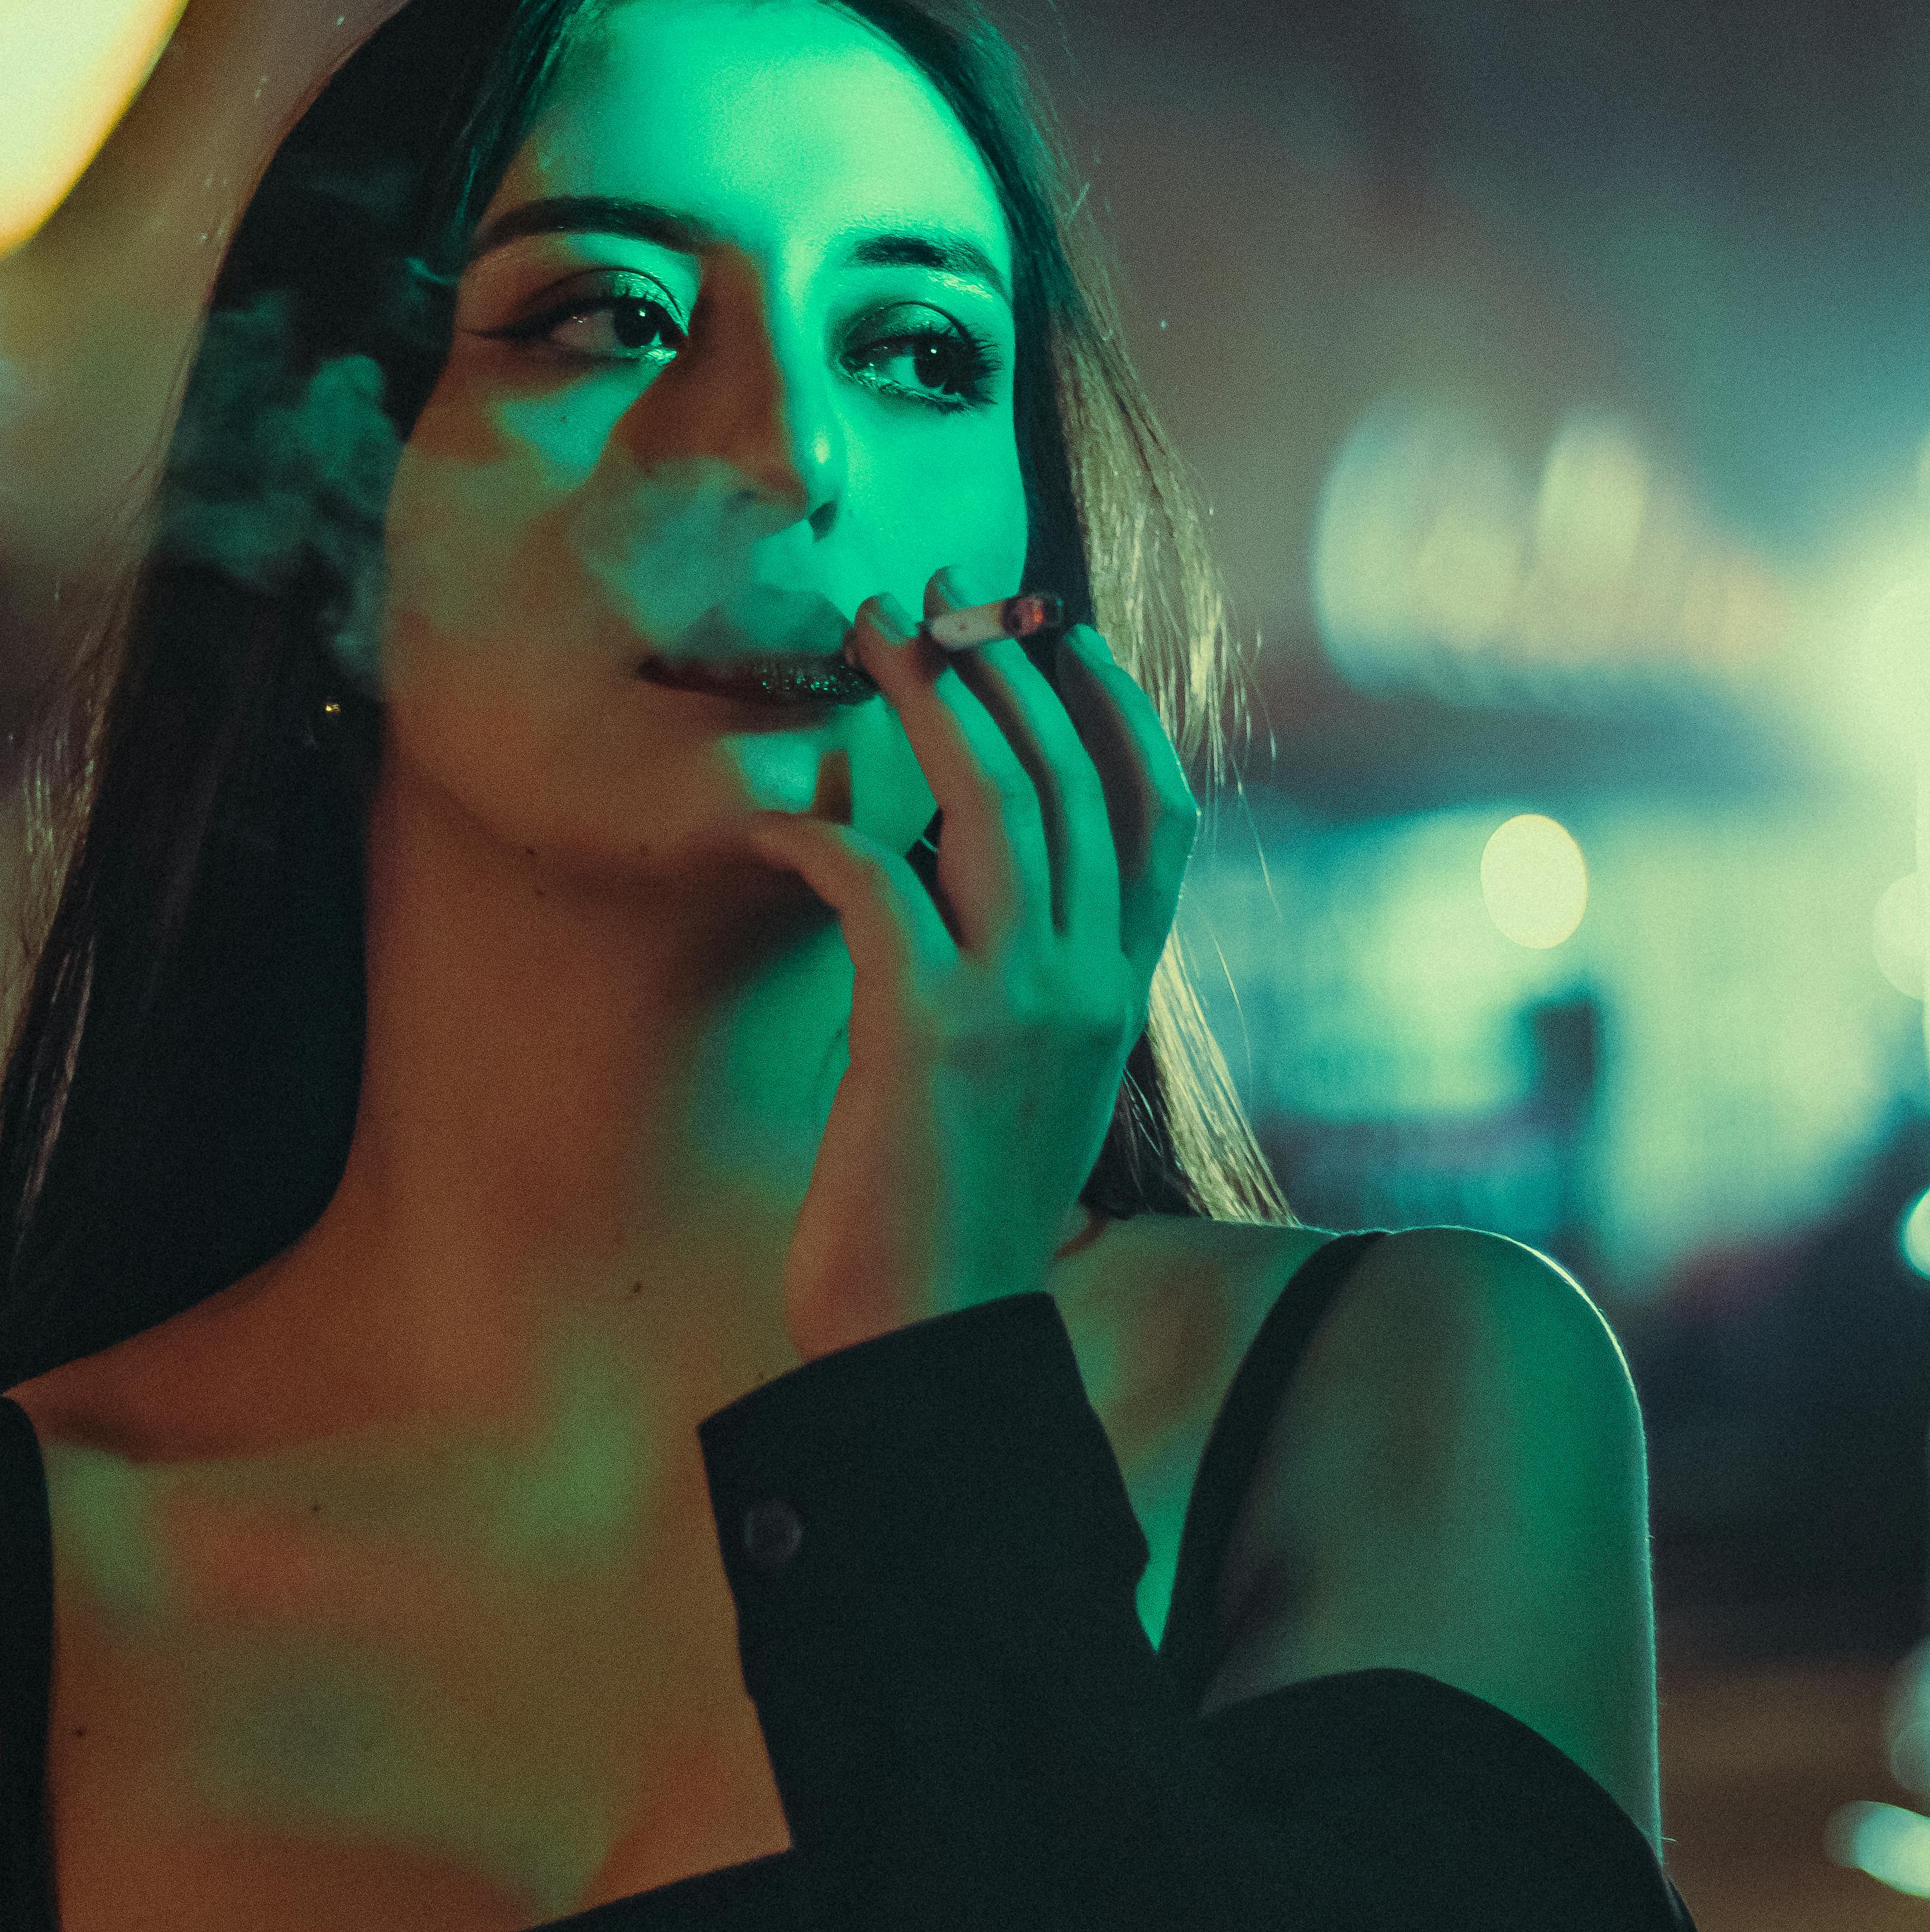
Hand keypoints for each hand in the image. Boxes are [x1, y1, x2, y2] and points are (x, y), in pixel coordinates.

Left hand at [744, 566, 1198, 1365]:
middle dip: (1006, 666)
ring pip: (998, 801)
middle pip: (1074, 777)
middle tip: (939, 596)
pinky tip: (770, 821)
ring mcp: (1022, 1003)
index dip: (1117, 705)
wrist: (928, 1335)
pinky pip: (880, 882)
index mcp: (1120, 993)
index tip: (1058, 626)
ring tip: (874, 632)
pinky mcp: (931, 1030)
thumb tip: (927, 845)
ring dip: (931, 700)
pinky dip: (822, 833)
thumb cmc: (947, 1208)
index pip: (1162, 813)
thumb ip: (999, 964)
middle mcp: (1091, 985)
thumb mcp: (1006, 1070)